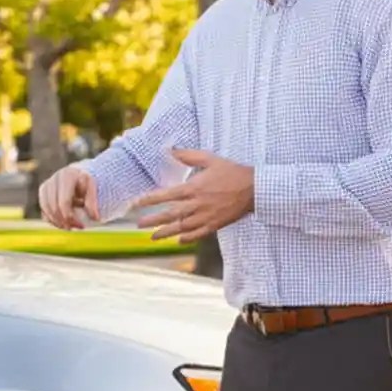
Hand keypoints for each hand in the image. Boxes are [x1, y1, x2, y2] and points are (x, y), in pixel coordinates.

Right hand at [38, 164, 100, 229]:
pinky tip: (63, 223)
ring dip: (57, 221)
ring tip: (69, 227)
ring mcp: (46, 185)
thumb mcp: (92, 189)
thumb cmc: (87, 183)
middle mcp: (54, 179)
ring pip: (46, 209)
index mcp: (67, 176)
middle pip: (54, 207)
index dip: (71, 218)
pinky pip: (44, 210)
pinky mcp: (43, 192)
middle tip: (75, 228)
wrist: (79, 176)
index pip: (64, 203)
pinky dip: (52, 219)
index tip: (81, 226)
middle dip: (64, 221)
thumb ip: (92, 202)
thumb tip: (95, 218)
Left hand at [135, 148, 253, 242]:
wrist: (255, 189)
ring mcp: (206, 216)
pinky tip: (179, 240)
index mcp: (194, 188)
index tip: (137, 203)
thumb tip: (170, 150)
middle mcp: (197, 204)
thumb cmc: (232, 172)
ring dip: (166, 232)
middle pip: (170, 215)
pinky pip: (198, 234)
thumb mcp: (210, 159)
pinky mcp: (215, 224)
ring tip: (153, 237)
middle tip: (138, 224)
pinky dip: (187, 238)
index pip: (166, 195)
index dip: (150, 199)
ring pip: (182, 227)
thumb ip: (188, 155)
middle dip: (153, 220)